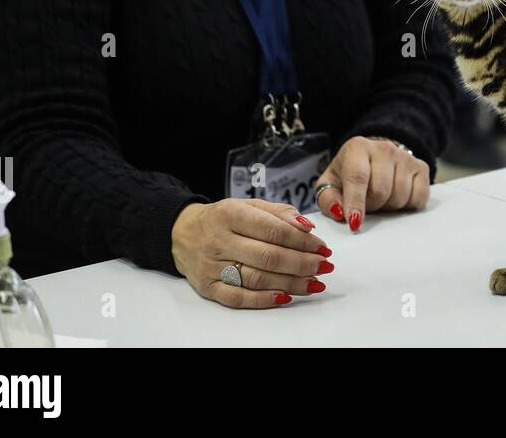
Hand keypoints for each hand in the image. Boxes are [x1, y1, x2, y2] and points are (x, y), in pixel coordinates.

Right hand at [171, 199, 332, 308]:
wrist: (182, 233)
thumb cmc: (223, 218)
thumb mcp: (248, 204)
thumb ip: (279, 213)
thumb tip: (307, 227)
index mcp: (231, 214)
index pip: (274, 230)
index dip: (302, 241)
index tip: (322, 247)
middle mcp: (219, 240)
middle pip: (268, 256)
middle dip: (302, 263)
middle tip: (323, 266)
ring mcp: (212, 266)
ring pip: (257, 279)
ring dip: (290, 283)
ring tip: (313, 282)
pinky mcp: (208, 287)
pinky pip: (239, 298)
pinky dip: (264, 300)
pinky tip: (286, 297)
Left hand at [316, 136, 430, 231]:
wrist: (372, 158)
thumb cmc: (348, 174)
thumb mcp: (330, 184)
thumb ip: (327, 200)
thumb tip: (339, 212)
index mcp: (357, 148)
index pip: (358, 177)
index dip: (356, 202)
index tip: (354, 223)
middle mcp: (384, 148)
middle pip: (381, 191)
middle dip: (371, 205)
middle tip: (366, 203)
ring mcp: (405, 156)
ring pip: (400, 196)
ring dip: (388, 206)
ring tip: (380, 198)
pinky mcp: (421, 167)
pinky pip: (419, 198)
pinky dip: (407, 205)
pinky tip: (396, 196)